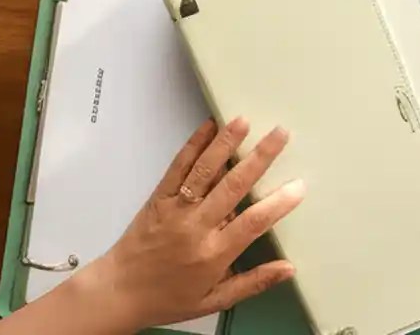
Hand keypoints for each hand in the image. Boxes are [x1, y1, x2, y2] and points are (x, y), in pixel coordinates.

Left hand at [78, 117, 305, 331]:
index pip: (253, 223)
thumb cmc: (168, 298)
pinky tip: (208, 127)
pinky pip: (177, 167)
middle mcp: (196, 227)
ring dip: (225, 143)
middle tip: (281, 134)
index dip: (278, 203)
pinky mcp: (159, 197)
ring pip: (204, 170)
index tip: (299, 186)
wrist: (120, 292)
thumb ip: (253, 283)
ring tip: (244, 120)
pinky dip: (193, 145)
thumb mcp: (215, 300)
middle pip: (233, 186)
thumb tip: (288, 268)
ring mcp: (175, 208)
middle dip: (260, 158)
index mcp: (213, 254)